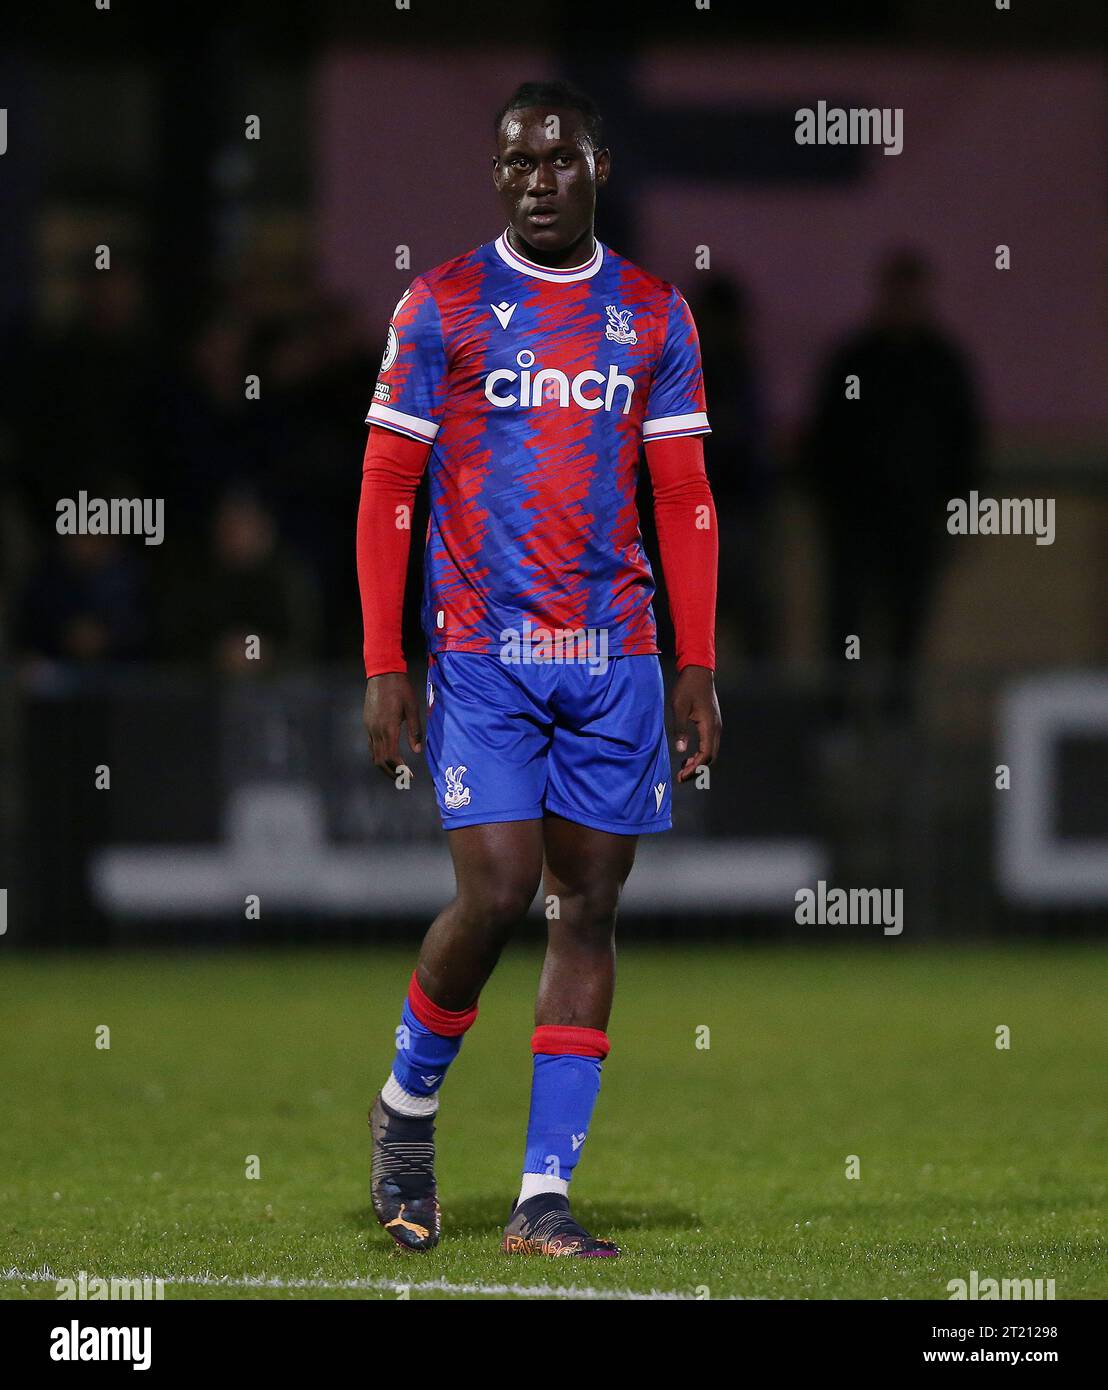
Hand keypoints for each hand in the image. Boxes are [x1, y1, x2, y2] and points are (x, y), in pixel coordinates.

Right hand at [364, 672, 423, 778]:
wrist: (382, 673)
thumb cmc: (400, 689)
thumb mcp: (412, 708)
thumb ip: (414, 731)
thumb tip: (417, 751)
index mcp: (388, 728)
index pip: (391, 757)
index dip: (400, 770)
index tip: (410, 776)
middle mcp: (376, 731)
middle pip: (380, 760)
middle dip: (391, 773)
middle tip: (404, 779)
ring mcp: (369, 727)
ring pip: (373, 755)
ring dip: (384, 766)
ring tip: (396, 772)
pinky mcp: (367, 723)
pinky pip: (371, 745)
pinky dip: (378, 755)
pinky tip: (387, 756)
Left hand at [670, 665, 720, 783]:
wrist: (698, 672)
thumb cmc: (687, 688)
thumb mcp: (679, 708)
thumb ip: (680, 729)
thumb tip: (681, 750)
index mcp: (709, 726)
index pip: (705, 755)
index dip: (694, 768)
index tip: (682, 776)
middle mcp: (716, 728)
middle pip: (710, 757)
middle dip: (697, 769)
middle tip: (681, 776)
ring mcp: (716, 725)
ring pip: (711, 751)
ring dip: (699, 762)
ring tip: (683, 767)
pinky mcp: (712, 723)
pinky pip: (709, 744)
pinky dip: (700, 753)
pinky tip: (688, 755)